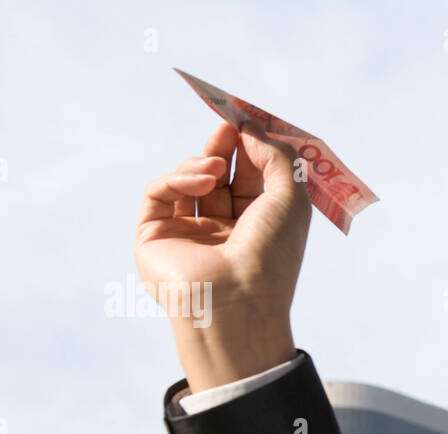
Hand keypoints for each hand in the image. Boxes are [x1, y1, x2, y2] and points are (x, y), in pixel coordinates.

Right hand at [135, 119, 311, 392]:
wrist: (237, 299)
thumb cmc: (272, 255)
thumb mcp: (292, 198)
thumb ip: (278, 156)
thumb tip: (254, 129)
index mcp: (258, 230)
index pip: (251, 179)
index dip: (249, 149)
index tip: (247, 121)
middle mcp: (224, 234)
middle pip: (219, 177)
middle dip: (223, 148)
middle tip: (227, 126)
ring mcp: (188, 236)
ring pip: (188, 181)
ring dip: (203, 165)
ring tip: (215, 169)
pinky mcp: (155, 237)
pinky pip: (160, 193)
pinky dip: (178, 179)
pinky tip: (201, 181)